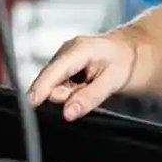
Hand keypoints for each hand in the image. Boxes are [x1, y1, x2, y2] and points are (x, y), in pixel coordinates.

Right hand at [27, 29, 141, 120]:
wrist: (130, 52)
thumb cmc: (124, 61)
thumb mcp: (113, 81)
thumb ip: (89, 97)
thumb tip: (68, 112)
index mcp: (79, 49)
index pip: (53, 71)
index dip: (40, 89)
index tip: (31, 104)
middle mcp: (66, 51)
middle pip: (50, 82)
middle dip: (65, 95)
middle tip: (89, 91)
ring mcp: (62, 58)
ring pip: (53, 87)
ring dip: (69, 94)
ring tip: (90, 86)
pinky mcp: (62, 66)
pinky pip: (58, 86)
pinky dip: (70, 91)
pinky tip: (85, 85)